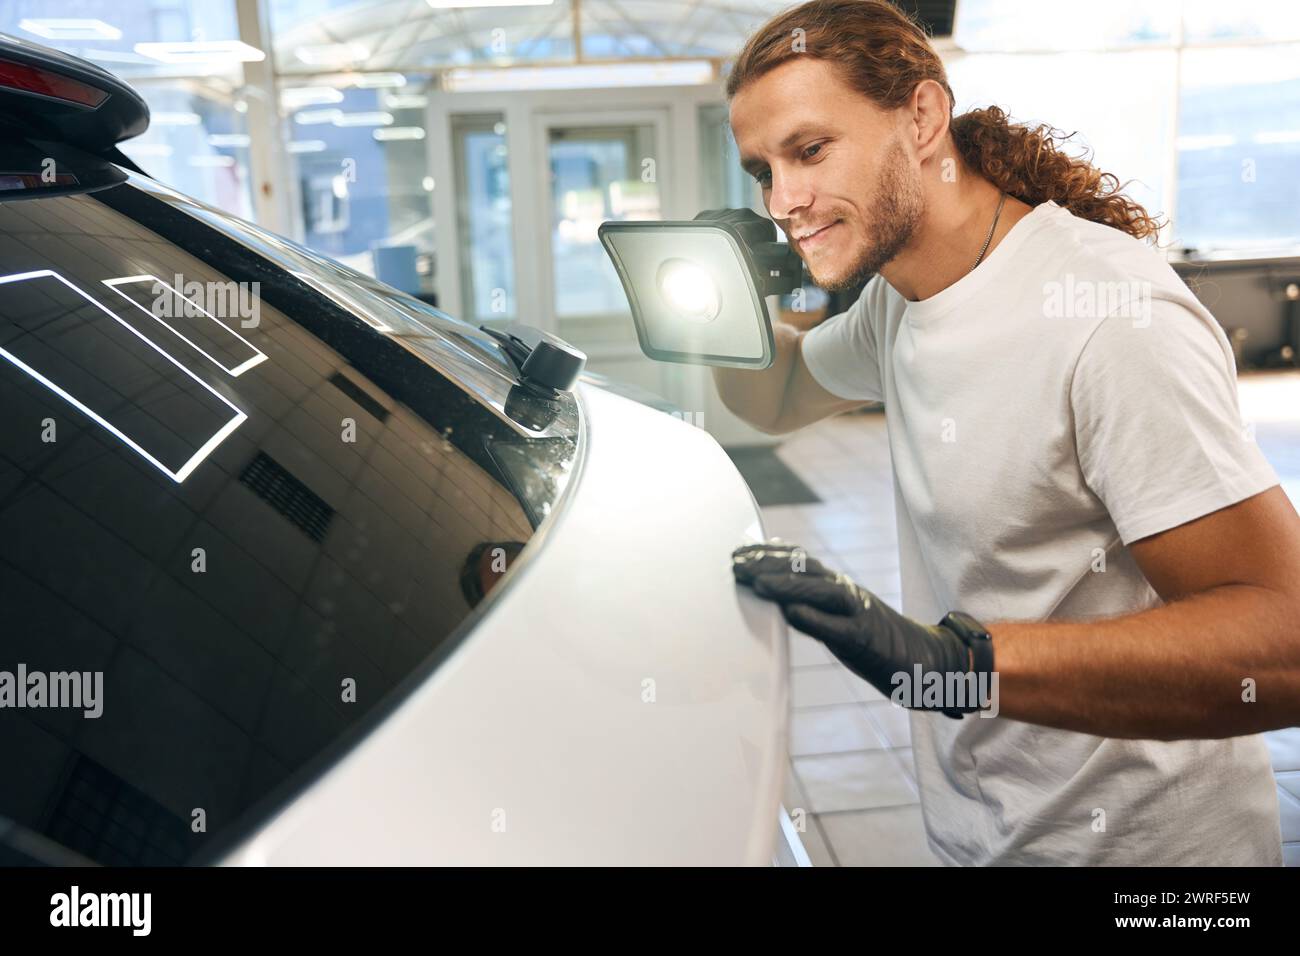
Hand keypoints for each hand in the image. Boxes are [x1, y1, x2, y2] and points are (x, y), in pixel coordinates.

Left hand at [732, 540, 982, 714]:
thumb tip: (777, 601)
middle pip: (805, 570)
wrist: (925, 660)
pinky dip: (814, 619)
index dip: (769, 554)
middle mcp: (846, 593)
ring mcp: (858, 613)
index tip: (739, 552)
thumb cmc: (875, 642)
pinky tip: (790, 614)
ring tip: (756, 583)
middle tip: (735, 563)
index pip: (800, 561)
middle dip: (768, 565)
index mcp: (838, 587)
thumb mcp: (839, 619)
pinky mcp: (866, 639)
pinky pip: (837, 627)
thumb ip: (812, 608)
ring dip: (786, 585)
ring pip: (821, 591)